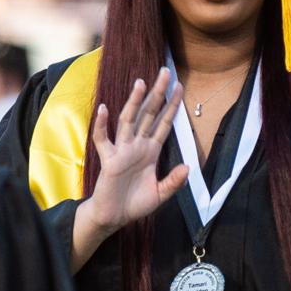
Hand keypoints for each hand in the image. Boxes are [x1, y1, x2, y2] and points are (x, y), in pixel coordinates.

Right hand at [70, 69, 188, 270]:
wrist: (113, 218)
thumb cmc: (134, 204)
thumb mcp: (160, 194)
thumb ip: (174, 182)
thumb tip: (188, 167)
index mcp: (150, 151)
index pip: (164, 123)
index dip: (172, 106)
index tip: (180, 87)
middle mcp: (137, 146)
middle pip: (149, 114)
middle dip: (158, 94)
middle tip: (166, 72)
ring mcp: (122, 150)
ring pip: (128, 121)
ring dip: (134, 102)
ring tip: (141, 83)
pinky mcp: (108, 159)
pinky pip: (103, 140)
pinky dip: (102, 125)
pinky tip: (105, 109)